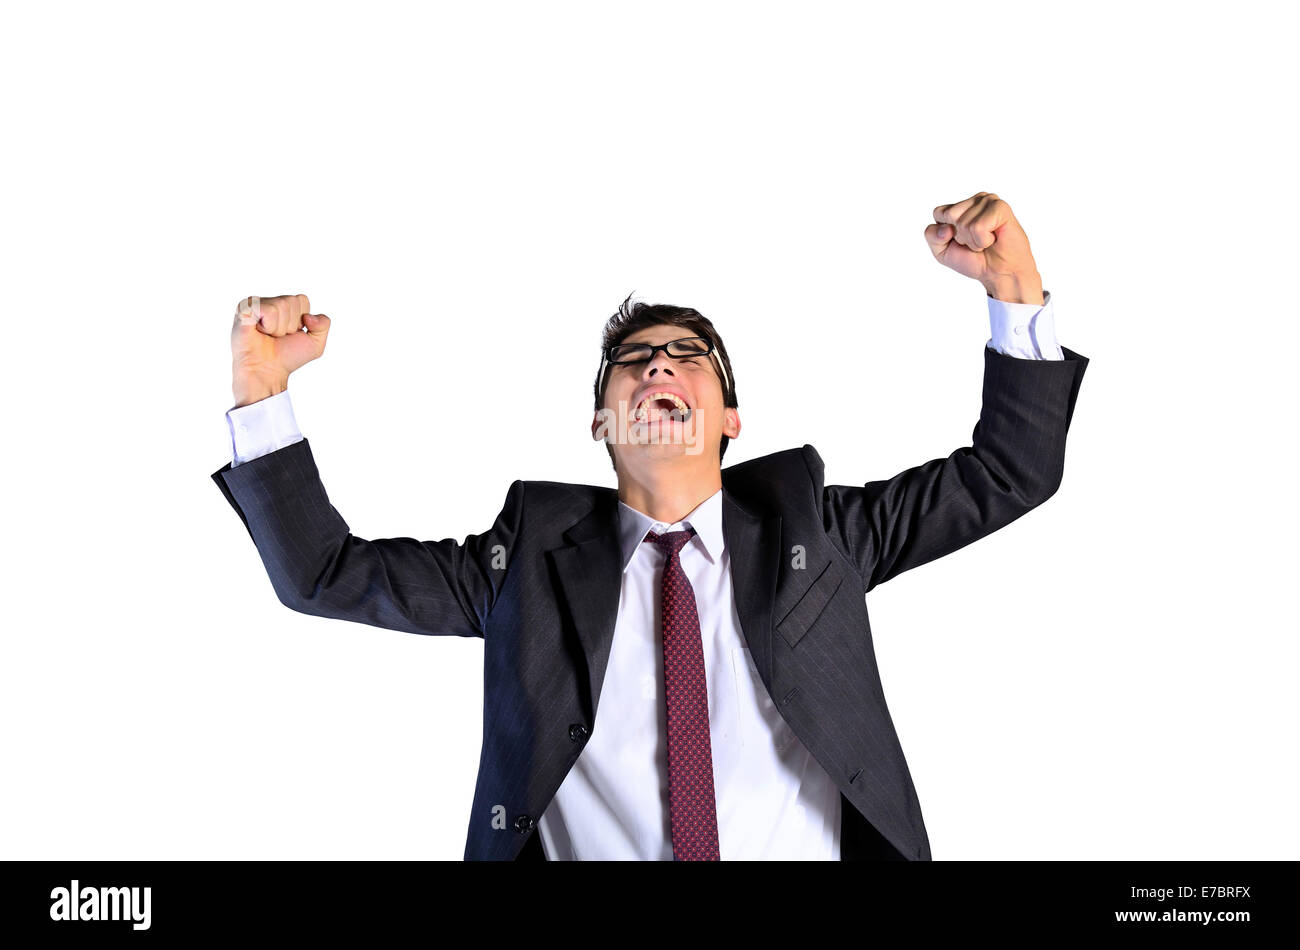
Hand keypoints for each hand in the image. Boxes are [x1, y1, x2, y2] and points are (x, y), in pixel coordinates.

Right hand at [230, 293, 330, 405]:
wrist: (267, 372)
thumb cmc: (286, 358)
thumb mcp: (315, 343)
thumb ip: (324, 324)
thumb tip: (309, 316)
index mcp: (283, 305)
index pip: (302, 300)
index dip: (301, 321)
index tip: (289, 334)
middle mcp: (268, 302)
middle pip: (292, 301)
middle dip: (290, 325)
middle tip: (276, 337)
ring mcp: (254, 304)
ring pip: (281, 305)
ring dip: (279, 328)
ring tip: (267, 336)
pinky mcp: (244, 309)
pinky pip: (268, 310)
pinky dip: (268, 325)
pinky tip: (258, 332)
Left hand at [924, 193, 1042, 303]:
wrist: (999, 274)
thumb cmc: (974, 260)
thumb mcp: (942, 251)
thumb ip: (931, 236)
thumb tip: (945, 228)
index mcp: (960, 207)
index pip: (938, 212)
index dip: (945, 234)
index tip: (961, 241)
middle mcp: (974, 200)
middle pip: (950, 216)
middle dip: (960, 237)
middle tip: (975, 242)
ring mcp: (988, 201)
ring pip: (964, 223)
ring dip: (974, 241)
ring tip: (986, 242)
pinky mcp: (1000, 207)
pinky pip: (978, 227)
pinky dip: (983, 240)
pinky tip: (993, 239)